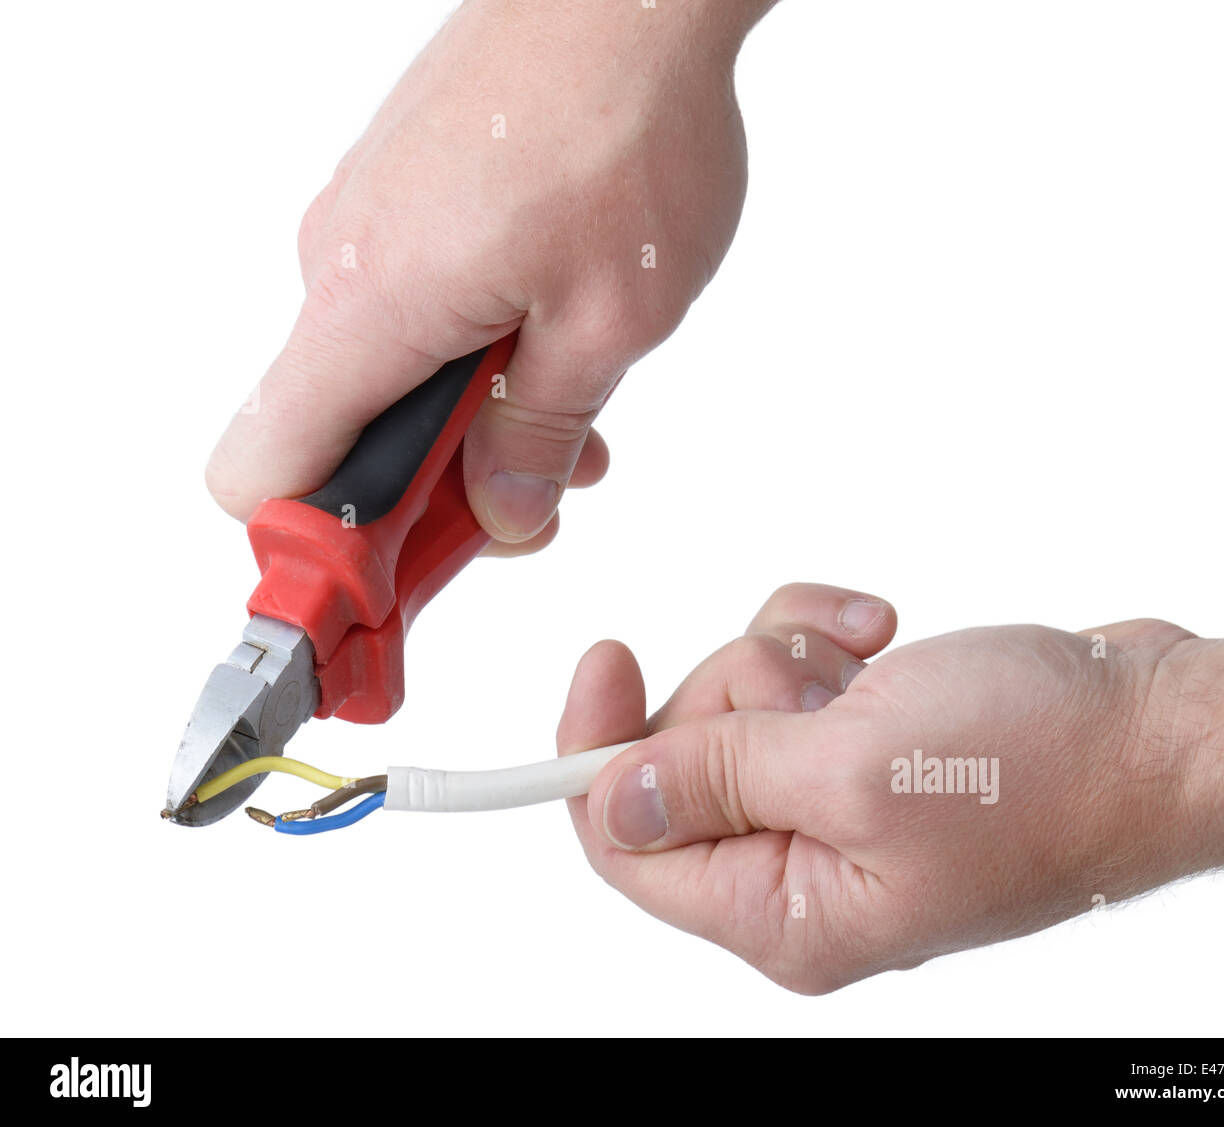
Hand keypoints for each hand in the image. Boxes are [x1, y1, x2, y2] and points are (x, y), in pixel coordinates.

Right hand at [206, 0, 772, 553]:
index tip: (391, 592)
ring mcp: (364, 223)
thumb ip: (543, 434)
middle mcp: (339, 265)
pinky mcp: (400, 195)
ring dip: (464, 420)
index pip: (264, 474)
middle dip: (425, 492)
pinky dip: (465, 350)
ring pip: (382, 373)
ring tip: (573, 411)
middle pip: (332, 438)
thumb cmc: (624, 126)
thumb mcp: (607, 321)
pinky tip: (553, 335)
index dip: (319, 552)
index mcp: (368, 310)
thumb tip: (506, 511)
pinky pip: (406, 307)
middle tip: (527, 503)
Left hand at [557, 585, 1223, 992]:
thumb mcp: (849, 772)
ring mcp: (835, 804)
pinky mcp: (864, 748)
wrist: (1154, 727)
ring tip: (870, 663)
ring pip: (737, 702)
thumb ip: (712, 781)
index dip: (596, 753)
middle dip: (737, 691)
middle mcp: (801, 869)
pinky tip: (882, 639)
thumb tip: (606, 797)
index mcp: (785, 913)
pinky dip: (824, 642)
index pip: (627, 848)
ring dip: (791, 657)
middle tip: (821, 687)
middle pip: (682, 758)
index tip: (605, 657)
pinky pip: (791, 675)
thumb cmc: (1039, 768)